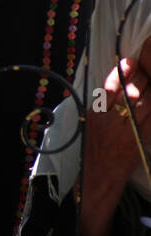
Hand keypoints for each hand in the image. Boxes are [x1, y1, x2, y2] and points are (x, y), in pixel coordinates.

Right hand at [84, 44, 150, 185]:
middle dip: (142, 78)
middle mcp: (111, 121)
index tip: (129, 62)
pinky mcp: (142, 138)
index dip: (122, 71)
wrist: (100, 174)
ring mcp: (128, 130)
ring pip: (146, 101)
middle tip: (145, 73)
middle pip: (132, 91)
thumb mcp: (91, 121)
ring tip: (150, 86)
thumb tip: (120, 79)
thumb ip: (104, 102)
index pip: (110, 86)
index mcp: (96, 115)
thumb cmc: (95, 147)